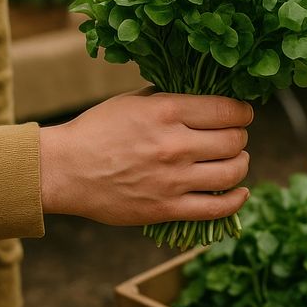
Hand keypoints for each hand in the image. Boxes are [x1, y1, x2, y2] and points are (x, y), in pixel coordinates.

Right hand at [38, 88, 252, 223]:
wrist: (64, 170)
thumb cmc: (97, 131)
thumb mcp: (132, 101)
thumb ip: (169, 98)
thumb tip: (203, 97)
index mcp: (166, 111)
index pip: (227, 110)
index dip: (242, 112)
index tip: (242, 114)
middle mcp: (174, 145)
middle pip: (235, 141)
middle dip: (240, 136)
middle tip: (233, 137)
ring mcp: (173, 180)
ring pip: (233, 172)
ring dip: (241, 164)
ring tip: (235, 161)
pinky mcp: (167, 209)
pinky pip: (218, 207)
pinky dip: (237, 200)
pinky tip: (240, 191)